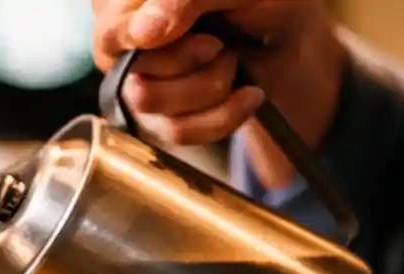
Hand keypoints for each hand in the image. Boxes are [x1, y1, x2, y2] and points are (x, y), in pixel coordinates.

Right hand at [92, 0, 345, 185]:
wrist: (288, 38)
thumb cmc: (262, 1)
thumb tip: (142, 34)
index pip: (115, 32)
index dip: (155, 40)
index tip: (211, 41)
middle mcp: (119, 37)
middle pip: (130, 69)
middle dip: (190, 63)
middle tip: (221, 46)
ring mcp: (131, 79)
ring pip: (148, 102)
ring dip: (209, 86)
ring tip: (233, 62)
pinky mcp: (154, 117)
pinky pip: (174, 131)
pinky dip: (222, 117)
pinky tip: (247, 95)